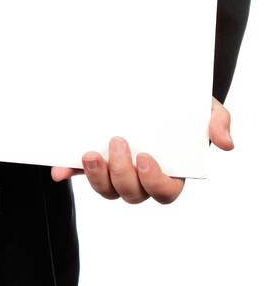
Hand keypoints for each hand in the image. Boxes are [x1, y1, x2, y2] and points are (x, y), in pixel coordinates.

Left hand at [50, 97, 233, 203]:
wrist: (160, 91)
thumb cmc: (186, 106)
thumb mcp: (206, 109)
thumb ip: (217, 123)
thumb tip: (226, 144)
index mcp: (170, 173)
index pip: (164, 192)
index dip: (154, 181)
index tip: (145, 157)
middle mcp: (142, 179)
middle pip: (131, 194)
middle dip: (121, 173)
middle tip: (116, 141)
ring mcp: (116, 171)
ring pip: (106, 190)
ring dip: (96, 177)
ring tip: (89, 153)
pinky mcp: (95, 160)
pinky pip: (80, 173)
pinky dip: (68, 172)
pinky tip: (58, 170)